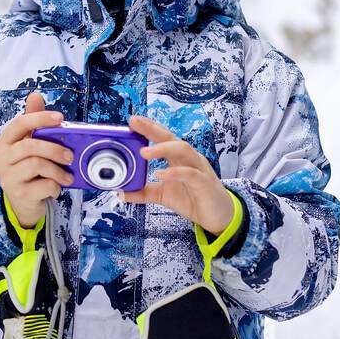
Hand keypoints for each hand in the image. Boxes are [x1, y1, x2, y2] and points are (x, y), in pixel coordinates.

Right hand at [0, 91, 72, 227]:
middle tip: (70, 155)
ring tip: (68, 176)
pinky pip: (43, 186)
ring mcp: (8, 177)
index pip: (20, 123)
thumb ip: (32, 122)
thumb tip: (35, 95)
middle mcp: (1, 158)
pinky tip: (56, 187)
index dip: (40, 118)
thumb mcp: (28, 145)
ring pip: (37, 165)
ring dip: (58, 170)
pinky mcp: (18, 194)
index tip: (60, 118)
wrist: (21, 203)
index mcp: (4, 142)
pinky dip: (55, 186)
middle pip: (30, 146)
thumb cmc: (26, 170)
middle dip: (54, 149)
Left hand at [122, 114, 235, 235]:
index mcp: (179, 158)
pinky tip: (161, 174)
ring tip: (144, 152)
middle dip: (152, 129)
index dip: (148, 128)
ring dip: (163, 148)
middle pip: (171, 138)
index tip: (132, 121)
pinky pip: (191, 174)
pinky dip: (175, 173)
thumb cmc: (193, 199)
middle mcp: (189, 159)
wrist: (218, 216)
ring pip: (183, 149)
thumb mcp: (163, 195)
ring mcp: (198, 169)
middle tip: (134, 123)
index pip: (163, 138)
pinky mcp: (204, 183)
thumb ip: (143, 192)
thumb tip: (121, 192)